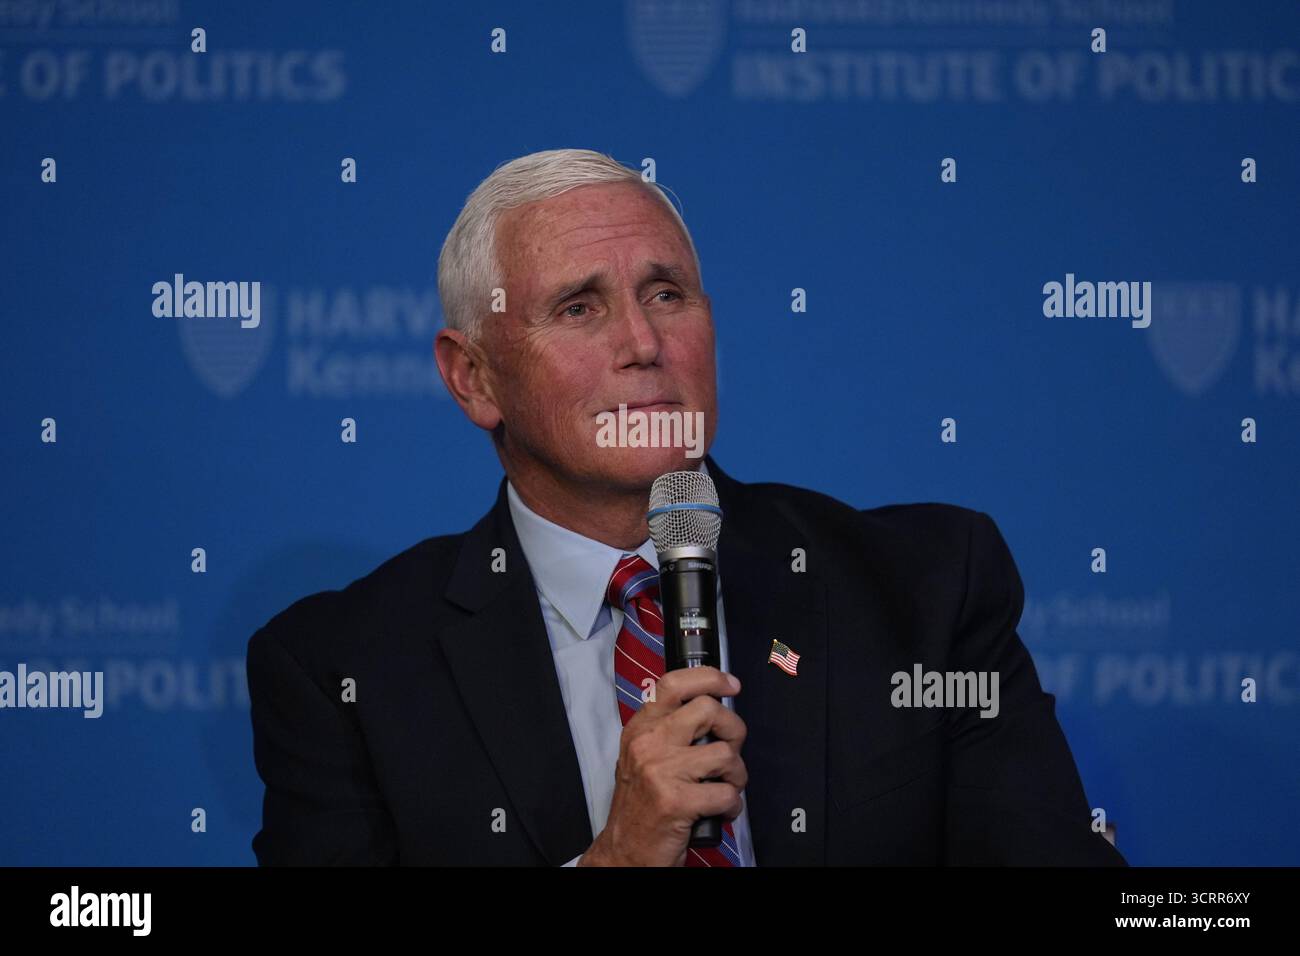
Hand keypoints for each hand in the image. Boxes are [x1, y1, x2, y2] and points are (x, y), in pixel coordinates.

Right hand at [578, 666, 746, 865]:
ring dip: (736, 775)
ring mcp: (662, 771)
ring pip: (725, 754)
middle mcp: (649, 744)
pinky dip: (732, 806)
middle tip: (730, 749)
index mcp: (641, 729)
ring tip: (725, 787)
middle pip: (709, 710)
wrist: (624, 851)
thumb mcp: (642, 757)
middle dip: (734, 730)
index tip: (730, 684)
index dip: (710, 678)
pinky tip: (721, 811)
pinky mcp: (677, 802)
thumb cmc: (640, 806)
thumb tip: (712, 710)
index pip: (674, 684)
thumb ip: (669, 730)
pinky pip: (727, 793)